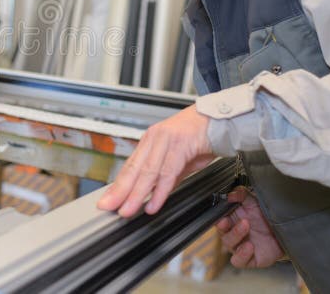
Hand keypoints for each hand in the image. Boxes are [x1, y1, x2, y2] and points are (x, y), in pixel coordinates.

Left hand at [97, 104, 214, 216]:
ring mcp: (166, 140)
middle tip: (108, 207)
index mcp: (151, 140)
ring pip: (148, 172)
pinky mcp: (181, 144)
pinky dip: (160, 191)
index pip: (130, 166)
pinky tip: (153, 204)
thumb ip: (167, 174)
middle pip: (134, 169)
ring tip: (127, 210)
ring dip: (137, 194)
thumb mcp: (180, 158)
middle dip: (120, 191)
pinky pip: (167, 172)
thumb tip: (155, 192)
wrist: (221, 119)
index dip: (118, 185)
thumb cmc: (201, 135)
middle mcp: (154, 138)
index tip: (107, 200)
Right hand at [216, 186, 284, 267]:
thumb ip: (242, 194)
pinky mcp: (248, 259)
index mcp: (231, 220)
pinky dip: (241, 254)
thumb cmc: (265, 218)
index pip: (219, 220)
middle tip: (236, 219)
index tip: (223, 215)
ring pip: (229, 244)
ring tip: (246, 227)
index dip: (218, 218)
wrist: (282, 233)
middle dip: (226, 227)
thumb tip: (230, 194)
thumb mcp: (254, 202)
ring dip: (235, 235)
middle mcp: (233, 234)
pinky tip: (249, 246)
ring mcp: (239, 247)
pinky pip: (238, 261)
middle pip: (222, 232)